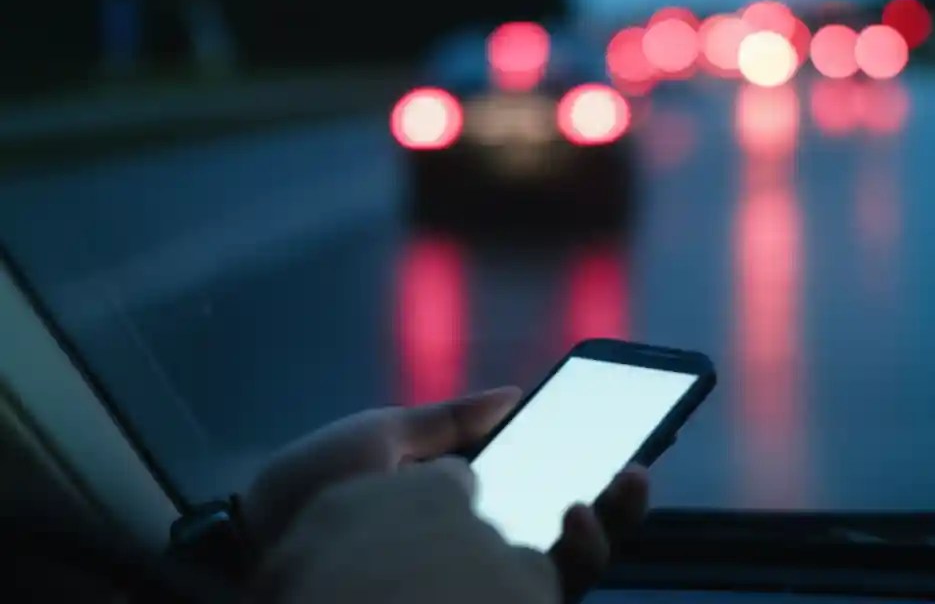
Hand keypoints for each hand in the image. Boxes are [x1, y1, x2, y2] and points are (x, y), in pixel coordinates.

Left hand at [243, 386, 650, 601]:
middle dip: (616, 506)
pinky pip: (546, 593)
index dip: (583, 465)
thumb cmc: (310, 488)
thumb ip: (454, 419)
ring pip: (569, 572)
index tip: (614, 431)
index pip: (540, 490)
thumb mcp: (386, 434)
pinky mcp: (478, 603)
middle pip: (568, 537)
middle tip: (637, 466)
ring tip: (622, 483)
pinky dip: (577, 556)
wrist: (255, 543)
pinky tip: (575, 515)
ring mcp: (475, 585)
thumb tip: (518, 394)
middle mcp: (474, 552)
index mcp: (458, 505)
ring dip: (609, 529)